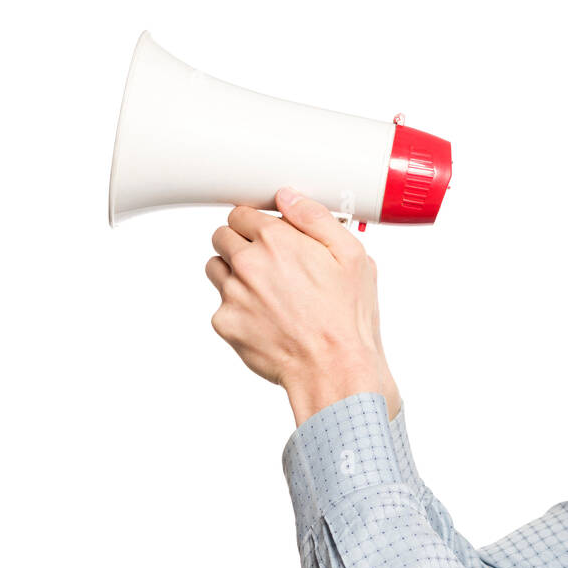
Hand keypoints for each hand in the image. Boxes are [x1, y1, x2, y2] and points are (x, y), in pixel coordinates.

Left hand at [205, 187, 401, 425]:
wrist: (334, 370)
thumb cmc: (346, 319)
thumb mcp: (352, 256)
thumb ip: (316, 218)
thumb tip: (288, 197)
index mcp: (277, 240)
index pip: (241, 213)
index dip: (255, 222)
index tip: (266, 234)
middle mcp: (249, 263)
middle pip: (222, 236)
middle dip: (240, 243)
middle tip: (266, 262)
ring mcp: (232, 294)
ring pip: (215, 269)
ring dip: (233, 273)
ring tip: (264, 291)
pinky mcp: (225, 323)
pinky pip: (221, 306)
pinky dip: (238, 309)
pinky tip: (265, 319)